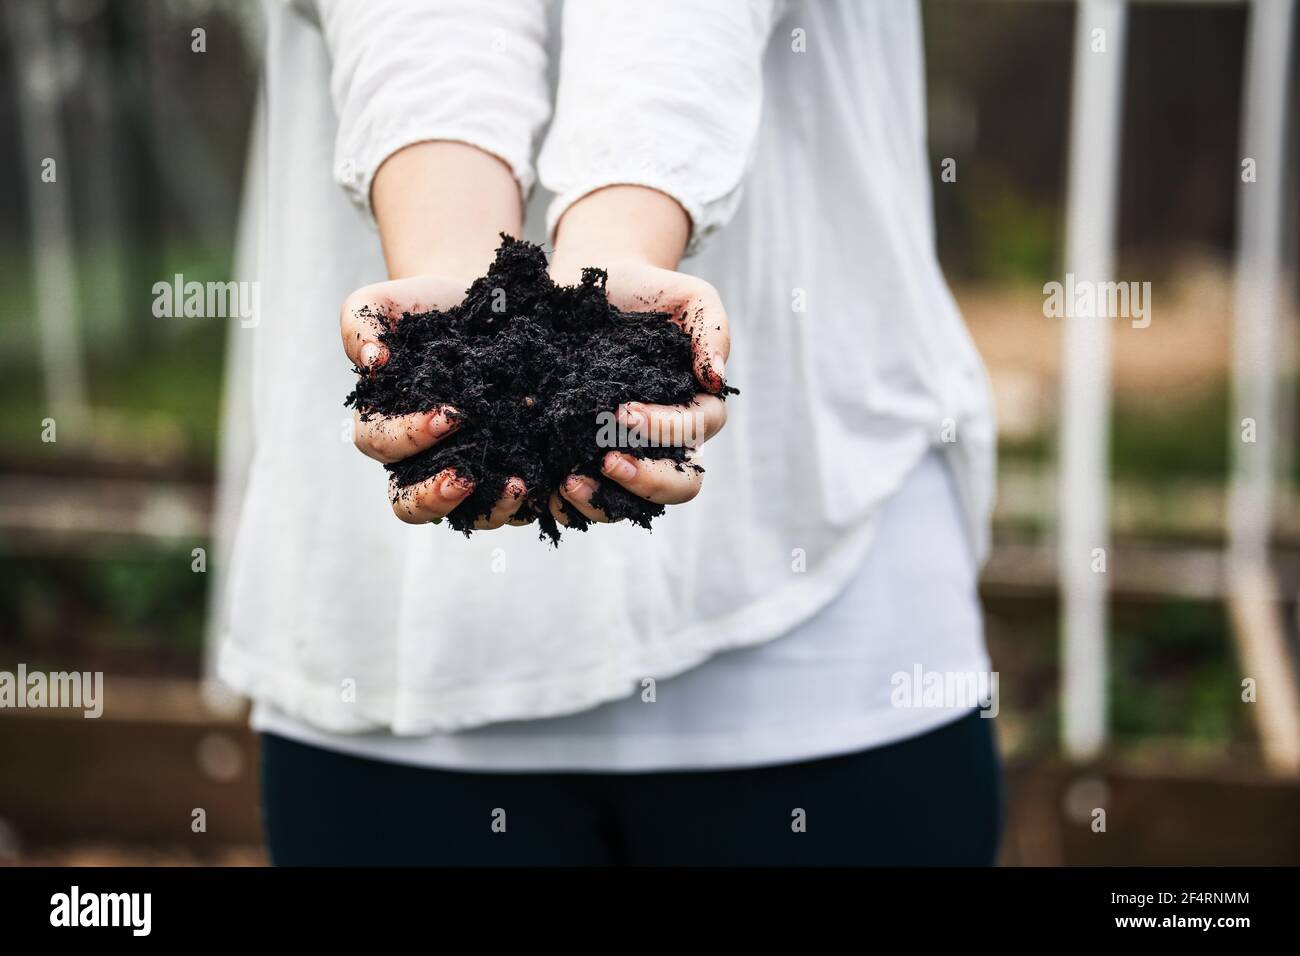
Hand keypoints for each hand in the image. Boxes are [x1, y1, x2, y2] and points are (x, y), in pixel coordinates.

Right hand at [340, 275, 531, 527]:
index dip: (408, 438)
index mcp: (383, 425)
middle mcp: (421, 461)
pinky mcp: (507, 474)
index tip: (448, 416)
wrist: (485, 308)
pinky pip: (513, 506)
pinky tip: (544, 482)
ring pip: (467, 515)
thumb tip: (372, 361)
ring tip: (518, 484)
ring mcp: (466, 471)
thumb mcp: (387, 304)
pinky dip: (528, 502)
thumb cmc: (427, 310)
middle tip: (465, 476)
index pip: (381, 446)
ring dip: (489, 508)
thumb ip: (361, 325)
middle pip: (411, 503)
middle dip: (435, 495)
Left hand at [545, 251, 730, 526]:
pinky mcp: (587, 461)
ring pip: (631, 504)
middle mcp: (668, 444)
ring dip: (602, 502)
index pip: (693, 433)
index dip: (664, 431)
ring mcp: (629, 457)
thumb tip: (715, 378)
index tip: (623, 413)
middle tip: (606, 462)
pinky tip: (545, 487)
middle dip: (645, 481)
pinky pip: (586, 498)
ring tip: (567, 483)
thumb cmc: (647, 292)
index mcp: (697, 409)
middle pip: (677, 485)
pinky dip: (568, 502)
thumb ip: (712, 331)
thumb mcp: (689, 297)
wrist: (591, 290)